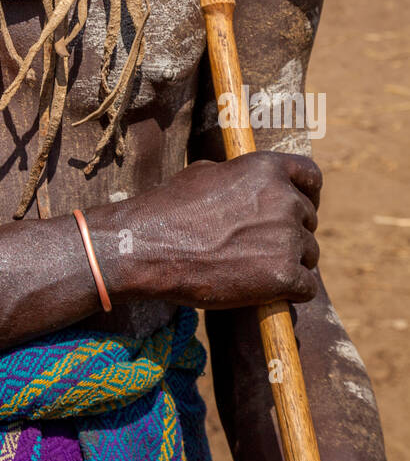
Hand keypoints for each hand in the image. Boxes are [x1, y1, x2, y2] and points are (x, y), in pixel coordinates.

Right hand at [108, 152, 321, 310]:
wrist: (150, 247)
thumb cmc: (170, 208)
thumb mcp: (205, 173)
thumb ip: (240, 178)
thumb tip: (252, 186)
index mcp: (266, 168)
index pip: (311, 176)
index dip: (307, 193)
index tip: (300, 208)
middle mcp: (284, 199)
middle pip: (309, 220)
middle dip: (291, 233)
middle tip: (260, 247)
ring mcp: (287, 238)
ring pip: (309, 255)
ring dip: (290, 263)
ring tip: (253, 269)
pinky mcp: (284, 276)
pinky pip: (305, 287)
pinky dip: (289, 292)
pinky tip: (262, 291)